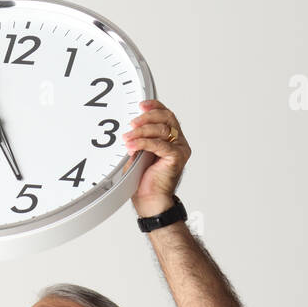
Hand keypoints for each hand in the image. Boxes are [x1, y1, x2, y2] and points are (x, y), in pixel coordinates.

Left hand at [123, 99, 190, 218]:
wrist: (150, 201)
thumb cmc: (145, 181)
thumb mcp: (140, 153)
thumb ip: (140, 138)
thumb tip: (132, 126)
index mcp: (172, 138)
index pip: (166, 115)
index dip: (154, 106)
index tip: (141, 105)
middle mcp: (179, 142)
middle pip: (166, 118)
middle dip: (147, 118)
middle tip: (132, 123)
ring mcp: (180, 149)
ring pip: (161, 130)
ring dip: (141, 132)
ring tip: (127, 138)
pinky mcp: (177, 157)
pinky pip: (159, 144)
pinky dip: (144, 142)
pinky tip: (132, 145)